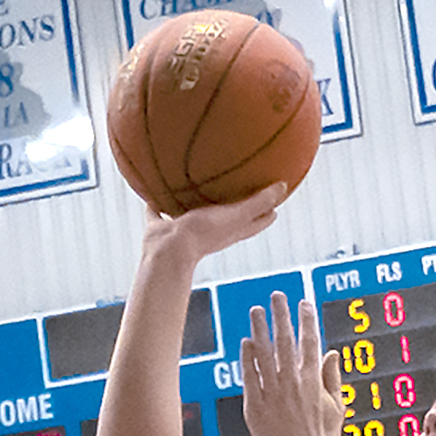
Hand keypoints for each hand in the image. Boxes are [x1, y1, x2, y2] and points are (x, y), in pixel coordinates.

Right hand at [143, 184, 286, 267]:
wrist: (168, 251)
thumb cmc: (205, 233)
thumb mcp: (237, 215)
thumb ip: (259, 202)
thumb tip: (283, 187)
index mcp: (231, 231)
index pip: (256, 222)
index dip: (267, 213)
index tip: (275, 201)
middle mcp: (210, 231)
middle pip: (227, 217)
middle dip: (235, 205)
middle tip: (241, 186)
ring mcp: (185, 230)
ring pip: (192, 213)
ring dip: (195, 202)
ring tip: (196, 185)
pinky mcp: (162, 227)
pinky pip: (158, 211)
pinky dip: (156, 202)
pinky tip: (152, 188)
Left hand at [239, 292, 344, 435]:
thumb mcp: (336, 407)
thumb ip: (333, 378)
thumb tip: (333, 353)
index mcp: (314, 381)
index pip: (311, 342)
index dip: (307, 320)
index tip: (304, 302)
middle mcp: (293, 383)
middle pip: (286, 340)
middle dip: (282, 315)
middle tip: (276, 296)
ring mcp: (274, 394)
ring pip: (265, 354)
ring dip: (260, 329)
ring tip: (256, 311)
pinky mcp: (257, 407)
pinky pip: (250, 377)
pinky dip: (248, 358)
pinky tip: (245, 342)